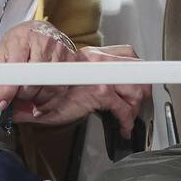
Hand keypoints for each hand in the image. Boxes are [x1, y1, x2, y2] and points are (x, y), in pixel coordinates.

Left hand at [0, 20, 78, 112]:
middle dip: (22, 95)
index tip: (2, 102)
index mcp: (23, 38)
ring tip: (29, 93)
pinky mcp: (70, 58)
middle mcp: (44, 41)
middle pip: (33, 81)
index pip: (16, 68)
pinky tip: (41, 92)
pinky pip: (61, 87)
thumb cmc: (20, 41)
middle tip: (17, 95)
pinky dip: (50, 96)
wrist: (39, 28)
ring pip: (49, 87)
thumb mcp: (2, 52)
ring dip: (37, 97)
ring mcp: (60, 49)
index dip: (8, 89)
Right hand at [9, 45, 150, 138]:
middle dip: (143, 87)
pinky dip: (127, 121)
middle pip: (137, 68)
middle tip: (138, 100)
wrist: (34, 98)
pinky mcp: (99, 92)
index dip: (139, 67)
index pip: (127, 53)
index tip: (146, 78)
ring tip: (131, 114)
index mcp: (94, 55)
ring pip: (135, 86)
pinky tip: (124, 127)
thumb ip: (92, 73)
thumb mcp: (72, 76)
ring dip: (137, 104)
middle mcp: (98, 61)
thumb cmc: (53, 91)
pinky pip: (123, 108)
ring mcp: (100, 75)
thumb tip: (113, 79)